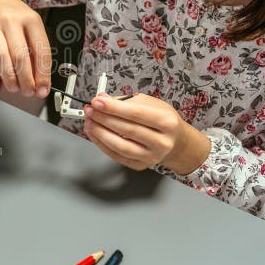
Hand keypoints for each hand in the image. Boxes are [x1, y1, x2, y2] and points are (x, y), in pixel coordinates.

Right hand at [0, 0, 50, 96]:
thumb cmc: (15, 17)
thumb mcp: (31, 27)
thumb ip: (36, 51)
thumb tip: (40, 81)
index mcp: (31, 20)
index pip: (41, 50)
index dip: (43, 74)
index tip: (42, 89)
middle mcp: (11, 20)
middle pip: (20, 55)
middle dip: (26, 79)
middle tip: (28, 91)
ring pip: (0, 55)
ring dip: (8, 77)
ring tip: (13, 87)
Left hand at [82, 93, 210, 174]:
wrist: (175, 141)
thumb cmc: (162, 120)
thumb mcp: (151, 103)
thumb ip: (126, 101)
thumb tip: (103, 99)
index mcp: (167, 122)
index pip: (136, 114)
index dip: (114, 108)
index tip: (97, 101)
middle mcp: (162, 142)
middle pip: (127, 130)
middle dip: (104, 118)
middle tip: (90, 109)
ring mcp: (152, 156)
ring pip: (121, 146)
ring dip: (100, 133)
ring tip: (89, 121)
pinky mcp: (141, 165)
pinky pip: (117, 156)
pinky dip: (102, 144)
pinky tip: (94, 133)